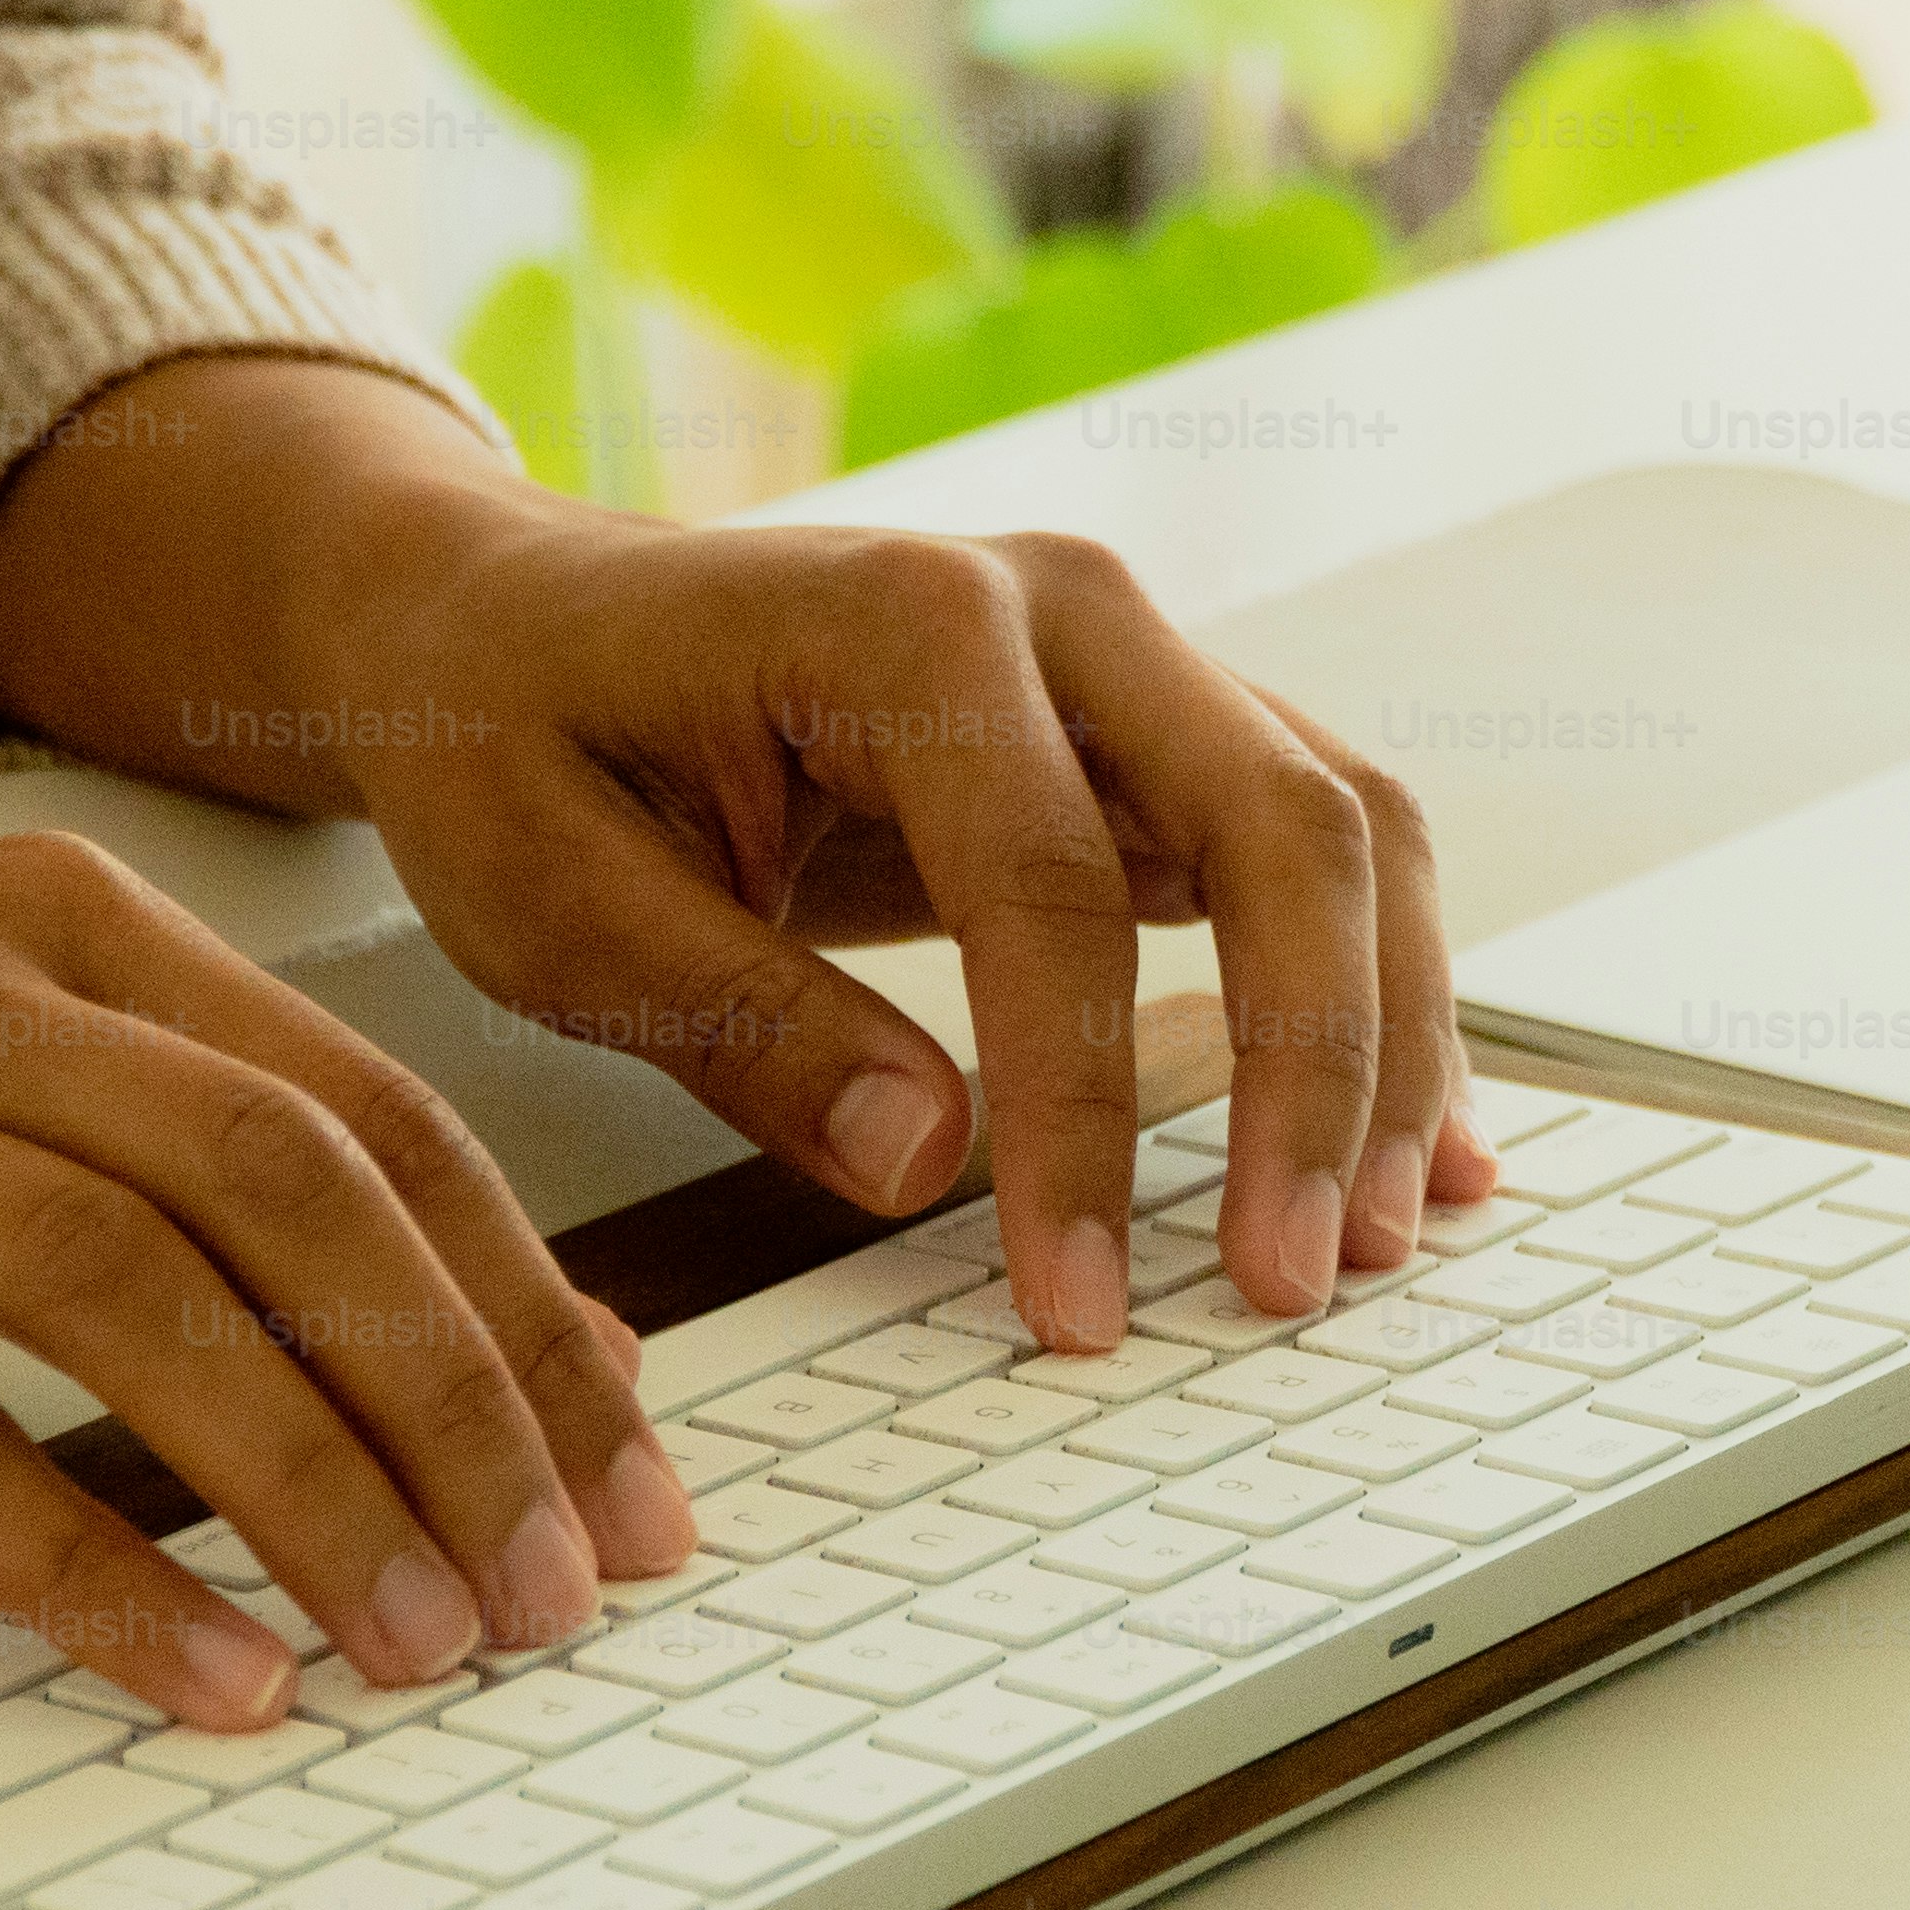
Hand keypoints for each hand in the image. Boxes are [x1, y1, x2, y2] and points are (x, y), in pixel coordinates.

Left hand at [0, 360, 1502, 1358]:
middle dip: (1314, 1072)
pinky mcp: (1149, 736)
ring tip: (1377, 1239)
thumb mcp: (550, 901)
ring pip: (1348, 831)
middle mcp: (1060, 608)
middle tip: (1293, 1283)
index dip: (1082, 1116)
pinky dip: (1379, 994)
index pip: (1054, 890)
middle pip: (1284, 826)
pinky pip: (1319, 853)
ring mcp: (1128, 660)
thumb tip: (924, 1163)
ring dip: (1388, 1038)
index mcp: (904, 620)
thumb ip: (739, 1023)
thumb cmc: (510, 741)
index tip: (1077, 1301)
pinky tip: (1407, 1144)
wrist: (502, 622)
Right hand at [0, 849, 693, 1732]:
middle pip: (292, 1194)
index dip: (529, 1307)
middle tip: (564, 1592)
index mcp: (46, 918)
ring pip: (136, 1298)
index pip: (369, 1114)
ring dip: (314, 1492)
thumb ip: (162, 1137)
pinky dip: (93, 1571)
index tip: (631, 1477)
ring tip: (427, 1651)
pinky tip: (209, 1678)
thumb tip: (433, 1323)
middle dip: (468, 1409)